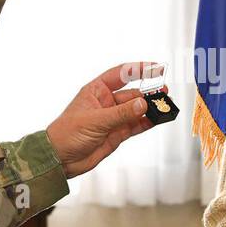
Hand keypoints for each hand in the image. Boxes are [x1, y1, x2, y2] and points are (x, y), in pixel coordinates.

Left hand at [46, 63, 156, 178]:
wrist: (60, 159)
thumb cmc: (66, 134)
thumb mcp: (95, 121)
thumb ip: (121, 113)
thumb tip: (142, 104)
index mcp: (96, 90)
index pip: (121, 74)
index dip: (139, 69)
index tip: (156, 67)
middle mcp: (106, 102)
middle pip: (132, 93)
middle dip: (148, 93)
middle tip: (163, 93)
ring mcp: (113, 118)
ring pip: (137, 109)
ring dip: (150, 108)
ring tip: (164, 106)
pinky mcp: (117, 133)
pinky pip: (136, 125)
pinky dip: (148, 122)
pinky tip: (157, 119)